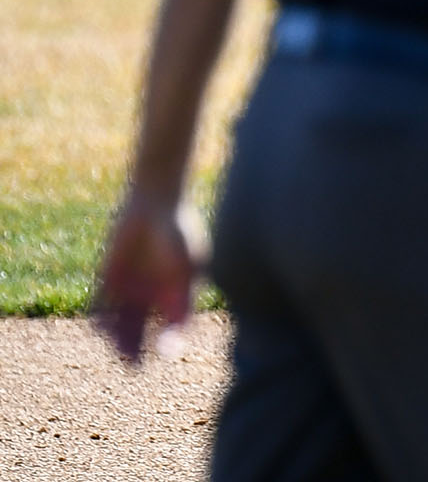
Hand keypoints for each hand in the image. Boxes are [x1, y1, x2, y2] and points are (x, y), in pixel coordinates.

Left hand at [94, 194, 204, 364]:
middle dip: (138, 349)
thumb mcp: (186, 262)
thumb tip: (182, 325)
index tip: (165, 354)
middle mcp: (154, 298)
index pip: (174, 329)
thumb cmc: (179, 231)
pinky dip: (100, 320)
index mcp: (179, 296)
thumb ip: (183, 292)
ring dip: (118, 339)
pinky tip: (99, 328)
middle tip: (133, 365)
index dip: (170, 343)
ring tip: (114, 347)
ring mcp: (132, 290)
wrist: (154, 203)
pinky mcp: (110, 281)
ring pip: (122, 324)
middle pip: (145, 333)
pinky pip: (102, 307)